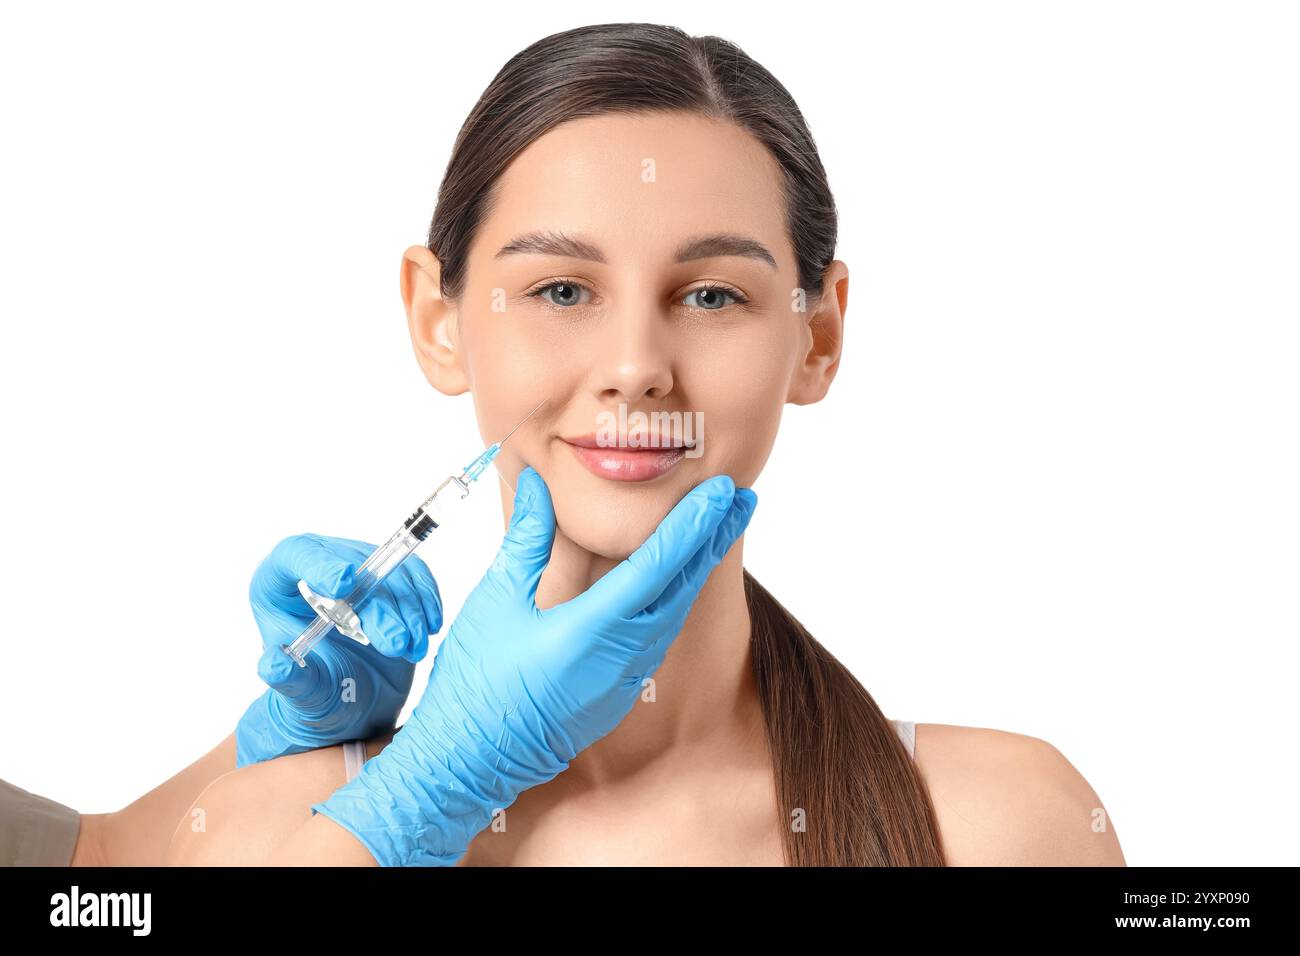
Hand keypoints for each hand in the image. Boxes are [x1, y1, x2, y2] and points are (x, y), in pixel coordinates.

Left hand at [235, 533, 442, 766]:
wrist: (353, 702)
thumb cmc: (318, 693)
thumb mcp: (302, 692)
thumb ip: (289, 680)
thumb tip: (274, 664)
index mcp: (278, 585)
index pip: (296, 554)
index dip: (321, 563)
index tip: (345, 583)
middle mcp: (317, 566)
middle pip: (354, 566)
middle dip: (379, 606)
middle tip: (394, 643)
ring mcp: (357, 568)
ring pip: (389, 569)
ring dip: (408, 608)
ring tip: (412, 647)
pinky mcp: (389, 577)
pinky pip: (413, 573)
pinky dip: (426, 600)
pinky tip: (428, 628)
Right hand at [311, 466, 756, 865]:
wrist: (471, 761)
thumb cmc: (475, 684)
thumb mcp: (496, 600)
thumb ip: (526, 539)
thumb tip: (538, 486)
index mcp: (591, 631)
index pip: (657, 567)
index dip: (692, 525)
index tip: (722, 491)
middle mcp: (620, 658)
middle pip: (681, 588)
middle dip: (713, 538)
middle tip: (741, 497)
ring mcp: (625, 680)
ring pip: (674, 614)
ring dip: (697, 568)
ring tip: (718, 528)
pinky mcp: (621, 693)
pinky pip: (659, 637)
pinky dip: (675, 599)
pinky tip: (679, 579)